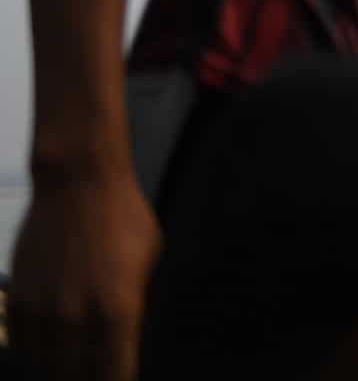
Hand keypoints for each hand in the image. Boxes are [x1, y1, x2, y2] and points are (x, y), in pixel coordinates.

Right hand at [10, 165, 160, 380]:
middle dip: (88, 379)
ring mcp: (44, 311)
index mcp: (119, 309)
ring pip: (47, 365)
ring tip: (74, 364)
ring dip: (61, 368)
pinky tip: (49, 347)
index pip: (116, 373)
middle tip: (96, 373)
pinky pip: (23, 345)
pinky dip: (35, 351)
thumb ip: (138, 302)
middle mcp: (78, 317)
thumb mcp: (150, 259)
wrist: (78, 183)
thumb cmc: (124, 216)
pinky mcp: (19, 300)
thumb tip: (131, 334)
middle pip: (76, 376)